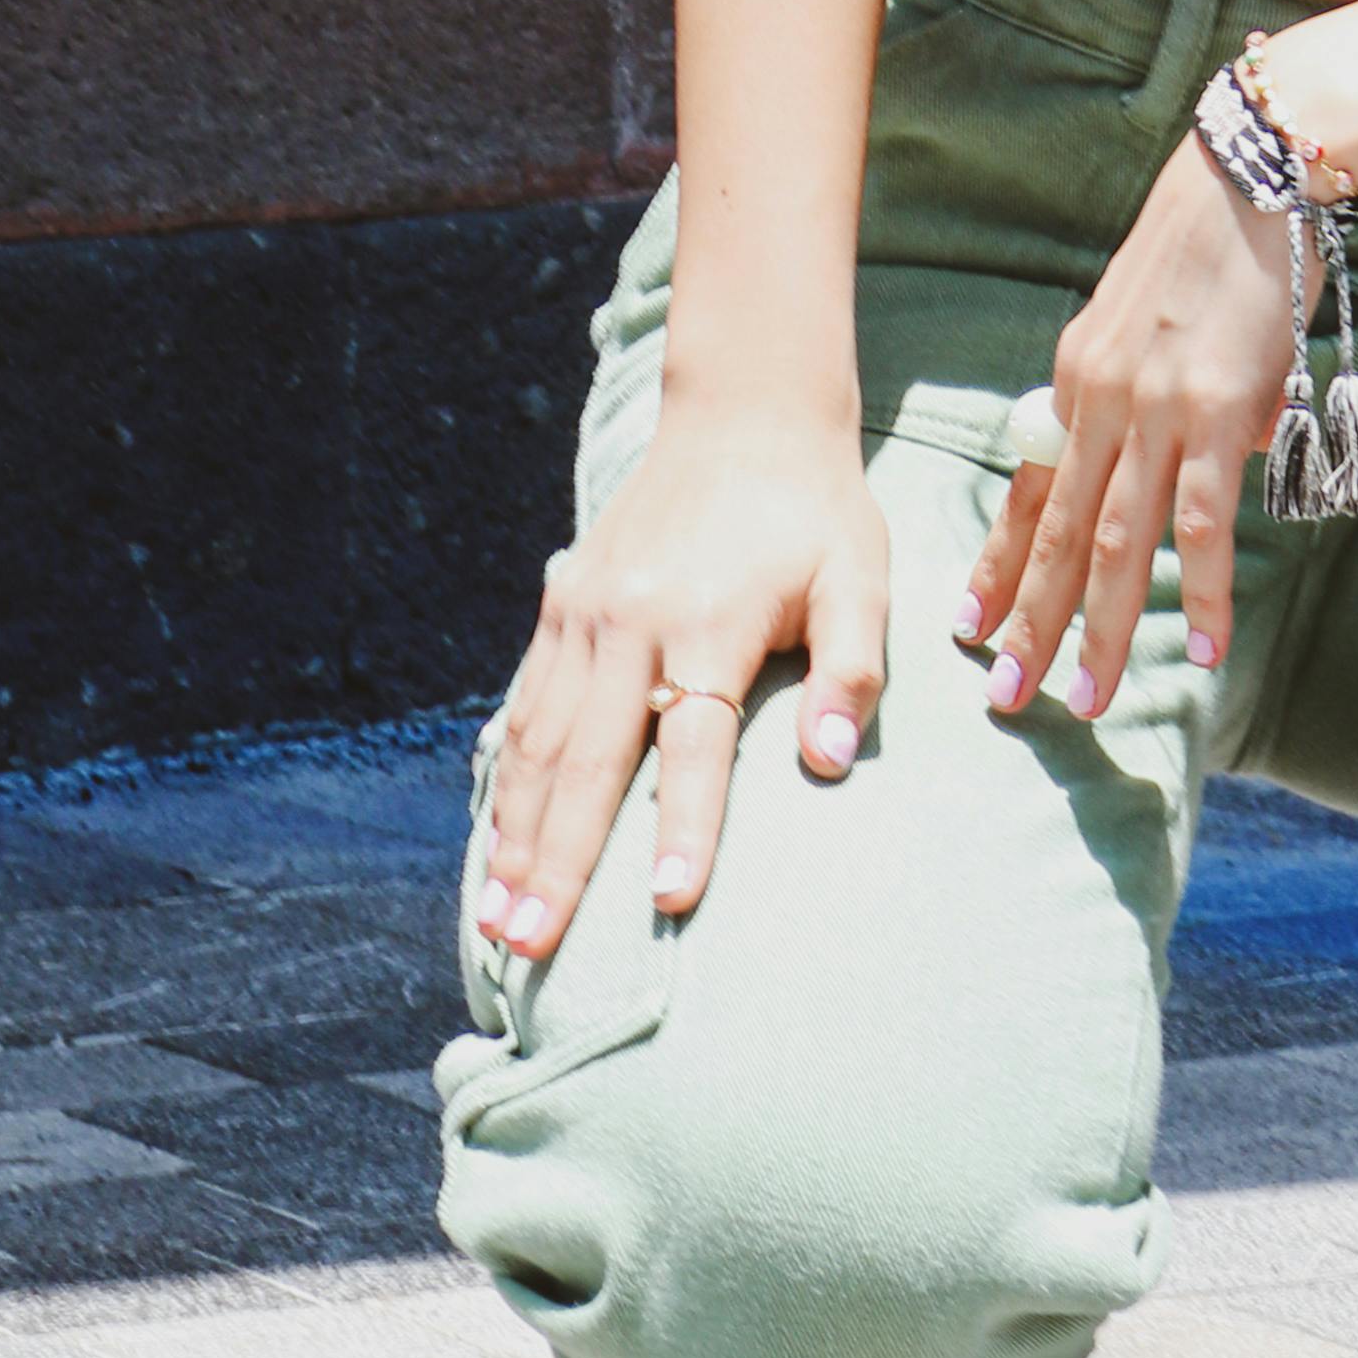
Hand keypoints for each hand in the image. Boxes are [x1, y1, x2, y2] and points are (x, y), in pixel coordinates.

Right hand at [477, 398, 887, 958]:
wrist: (743, 411)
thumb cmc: (813, 508)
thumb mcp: (859, 574)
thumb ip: (850, 669)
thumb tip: (831, 761)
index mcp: (709, 619)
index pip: (697, 745)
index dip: (687, 826)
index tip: (670, 903)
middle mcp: (633, 620)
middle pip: (592, 760)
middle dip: (561, 861)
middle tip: (534, 946)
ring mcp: (586, 610)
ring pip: (543, 741)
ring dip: (519, 833)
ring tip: (503, 918)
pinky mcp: (562, 598)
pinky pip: (526, 701)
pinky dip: (508, 773)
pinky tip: (497, 835)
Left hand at [963, 136, 1293, 725]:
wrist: (1243, 179)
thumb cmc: (1203, 246)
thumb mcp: (1134, 320)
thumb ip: (1129, 392)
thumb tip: (1160, 458)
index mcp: (1074, 379)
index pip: (1029, 492)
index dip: (998, 565)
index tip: (971, 628)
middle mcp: (1099, 402)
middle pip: (1056, 534)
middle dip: (1029, 624)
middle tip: (1006, 698)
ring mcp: (1155, 411)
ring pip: (1116, 543)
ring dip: (1100, 628)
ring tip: (1086, 697)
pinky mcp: (1216, 413)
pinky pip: (1202, 521)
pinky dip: (1201, 589)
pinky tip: (1201, 646)